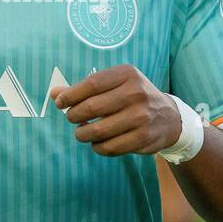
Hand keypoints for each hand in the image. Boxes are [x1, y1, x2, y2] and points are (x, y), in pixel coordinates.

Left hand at [50, 64, 181, 156]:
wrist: (168, 117)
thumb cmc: (133, 97)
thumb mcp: (115, 84)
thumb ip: (84, 89)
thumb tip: (54, 94)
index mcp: (127, 74)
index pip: (91, 84)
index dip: (70, 95)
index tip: (60, 103)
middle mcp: (136, 93)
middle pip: (92, 107)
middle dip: (74, 116)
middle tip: (72, 119)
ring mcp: (141, 116)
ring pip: (98, 130)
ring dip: (83, 134)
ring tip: (82, 132)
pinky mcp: (143, 138)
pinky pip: (109, 147)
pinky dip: (97, 147)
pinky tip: (97, 142)